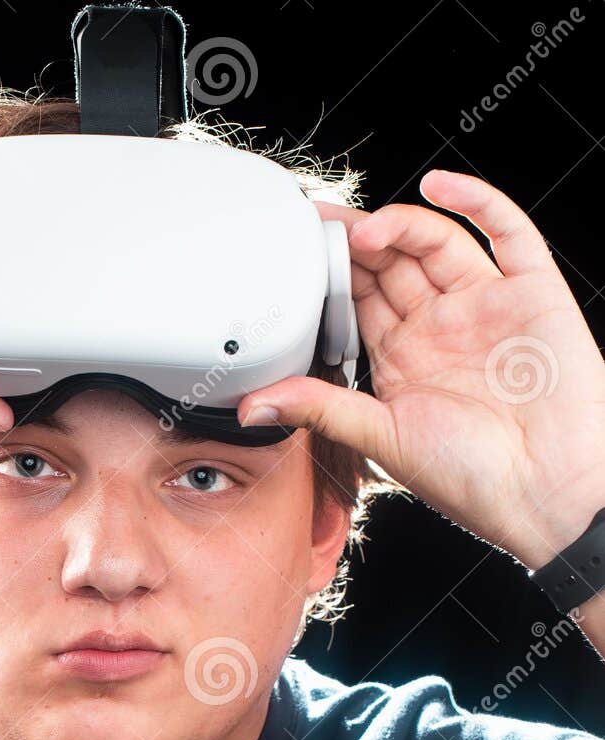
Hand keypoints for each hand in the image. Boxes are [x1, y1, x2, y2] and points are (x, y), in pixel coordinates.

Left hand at [237, 170, 604, 570]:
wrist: (546, 494)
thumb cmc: (473, 480)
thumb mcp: (383, 438)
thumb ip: (320, 408)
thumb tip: (253, 407)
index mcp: (404, 359)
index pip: (361, 298)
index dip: (332, 271)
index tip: (298, 249)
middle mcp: (443, 326)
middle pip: (394, 263)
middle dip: (358, 241)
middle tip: (322, 225)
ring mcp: (487, 305)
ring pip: (437, 242)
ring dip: (400, 226)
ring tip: (364, 231)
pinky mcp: (533, 292)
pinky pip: (507, 232)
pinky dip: (476, 200)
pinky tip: (437, 185)